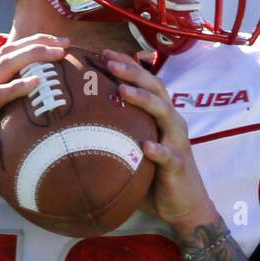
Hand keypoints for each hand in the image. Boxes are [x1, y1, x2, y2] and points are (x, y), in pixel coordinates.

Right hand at [0, 34, 69, 201]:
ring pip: (4, 66)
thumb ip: (14, 117)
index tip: (60, 44)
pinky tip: (38, 82)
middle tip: (66, 42)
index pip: (8, 55)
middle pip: (8, 53)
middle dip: (38, 43)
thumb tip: (48, 121)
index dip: (33, 45)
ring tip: (57, 53)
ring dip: (33, 56)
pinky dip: (18, 86)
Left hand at [101, 49, 219, 232]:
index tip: (103, 53)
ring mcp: (177, 142)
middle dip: (133, 72)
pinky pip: (168, 155)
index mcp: (161, 116)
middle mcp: (172, 123)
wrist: (184, 207)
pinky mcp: (179, 165)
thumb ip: (115, 136)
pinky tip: (145, 146)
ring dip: (144, 100)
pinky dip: (158, 149)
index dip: (128, 65)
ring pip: (164, 113)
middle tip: (109, 62)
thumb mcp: (133, 151)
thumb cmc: (155, 177)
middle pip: (156, 88)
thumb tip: (75, 131)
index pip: (146, 82)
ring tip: (123, 91)